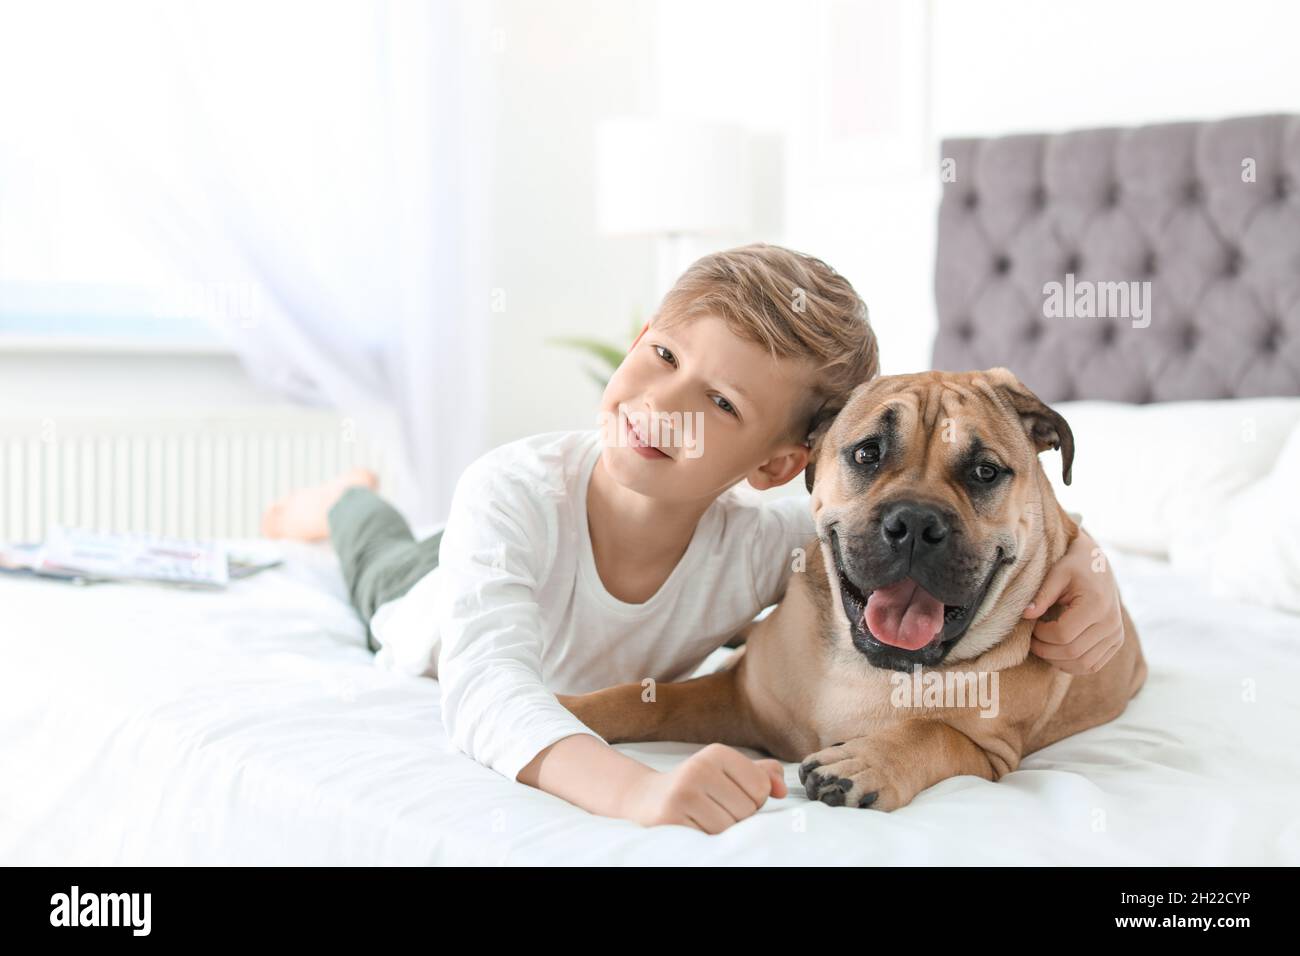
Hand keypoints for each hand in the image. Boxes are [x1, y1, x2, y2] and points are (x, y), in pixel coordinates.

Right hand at [619, 743, 787, 833]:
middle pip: (747, 809)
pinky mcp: (671, 818)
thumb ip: (761, 775)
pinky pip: (709, 839)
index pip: (761, 787)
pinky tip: (691, 826)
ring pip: (729, 827)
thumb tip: (782, 790)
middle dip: (736, 816)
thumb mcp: (726, 773)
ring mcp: (683, 793)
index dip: (752, 799)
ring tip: (701, 818)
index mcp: (716, 753)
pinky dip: (704, 839)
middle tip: (711, 808)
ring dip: (720, 830)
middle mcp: (699, 768)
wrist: (645, 800)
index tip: (728, 795)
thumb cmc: (696, 787)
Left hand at [1023, 529, 1124, 675]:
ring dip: (1057, 661)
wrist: (1098, 565)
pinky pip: (1092, 665)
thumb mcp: (1057, 574)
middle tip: (1032, 640)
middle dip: (1046, 650)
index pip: (1063, 634)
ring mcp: (1116, 635)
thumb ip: (1042, 595)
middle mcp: (1111, 623)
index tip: (1031, 625)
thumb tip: (1025, 615)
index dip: (1041, 635)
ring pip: (1083, 664)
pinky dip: (1071, 665)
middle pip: (1073, 652)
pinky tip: (1057, 653)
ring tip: (1043, 646)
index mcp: (1097, 605)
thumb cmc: (1074, 566)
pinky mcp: (1116, 642)